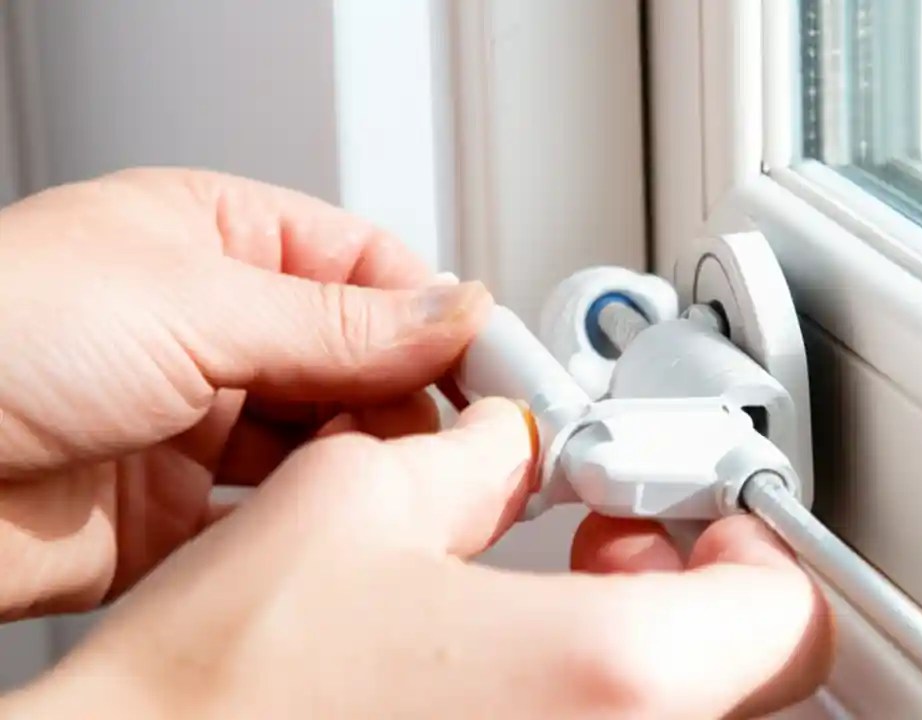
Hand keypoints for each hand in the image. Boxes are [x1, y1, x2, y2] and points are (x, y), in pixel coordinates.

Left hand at [0, 168, 489, 617]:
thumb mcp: (193, 303)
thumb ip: (340, 322)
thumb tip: (454, 307)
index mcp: (215, 239)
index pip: (368, 269)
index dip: (440, 317)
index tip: (501, 366)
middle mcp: (210, 326)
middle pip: (358, 361)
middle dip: (416, 399)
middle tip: (476, 442)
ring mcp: (193, 420)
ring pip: (325, 443)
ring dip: (372, 466)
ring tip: (419, 490)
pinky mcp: (173, 512)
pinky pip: (274, 517)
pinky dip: (317, 526)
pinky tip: (348, 528)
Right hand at [5, 398, 830, 718]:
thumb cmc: (216, 697)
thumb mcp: (355, 504)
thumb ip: (474, 456)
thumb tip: (507, 445)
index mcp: (609, 677)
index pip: (788, 612)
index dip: (751, 539)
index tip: (701, 508)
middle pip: (746, 672)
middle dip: (689, 587)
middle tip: (612, 534)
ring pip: (677, 714)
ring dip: (638, 644)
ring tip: (538, 594)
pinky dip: (584, 697)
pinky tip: (496, 665)